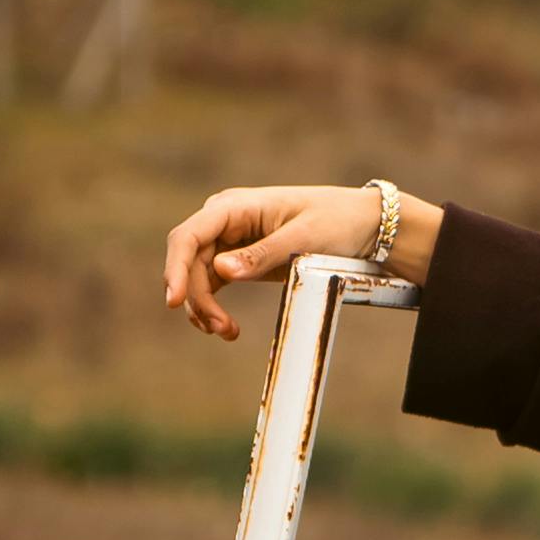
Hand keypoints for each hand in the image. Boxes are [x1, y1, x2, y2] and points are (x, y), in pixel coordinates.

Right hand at [161, 180, 443, 340]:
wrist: (364, 225)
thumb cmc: (336, 221)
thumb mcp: (304, 239)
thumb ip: (262, 255)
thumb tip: (221, 269)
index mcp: (235, 206)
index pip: (188, 236)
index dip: (175, 268)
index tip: (174, 301)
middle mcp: (225, 220)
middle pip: (191, 262)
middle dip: (198, 298)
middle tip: (220, 330)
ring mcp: (231, 240)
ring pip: (199, 278)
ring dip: (206, 307)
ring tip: (228, 333)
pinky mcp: (240, 259)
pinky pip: (214, 284)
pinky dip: (214, 307)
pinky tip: (226, 329)